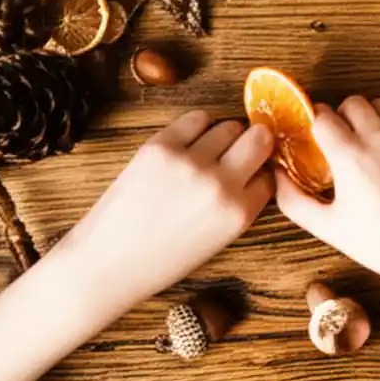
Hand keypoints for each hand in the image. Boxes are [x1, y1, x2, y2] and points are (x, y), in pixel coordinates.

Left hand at [56, 111, 273, 304]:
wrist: (109, 262)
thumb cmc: (161, 259)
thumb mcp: (217, 241)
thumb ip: (240, 206)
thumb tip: (254, 171)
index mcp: (239, 214)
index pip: (270, 176)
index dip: (261, 173)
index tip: (252, 174)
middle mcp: (220, 184)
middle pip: (260, 138)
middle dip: (255, 144)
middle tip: (239, 152)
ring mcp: (190, 161)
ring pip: (229, 125)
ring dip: (224, 136)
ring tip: (208, 153)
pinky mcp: (161, 146)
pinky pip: (196, 118)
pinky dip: (198, 127)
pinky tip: (190, 143)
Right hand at [275, 97, 379, 285]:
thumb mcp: (329, 229)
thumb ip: (294, 200)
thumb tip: (277, 176)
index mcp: (350, 155)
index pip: (322, 116)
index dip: (314, 125)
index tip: (314, 141)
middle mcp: (379, 137)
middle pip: (352, 102)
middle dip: (341, 117)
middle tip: (340, 143)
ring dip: (368, 116)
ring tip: (366, 142)